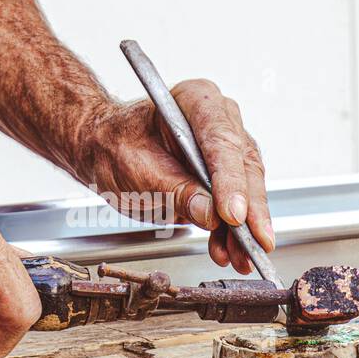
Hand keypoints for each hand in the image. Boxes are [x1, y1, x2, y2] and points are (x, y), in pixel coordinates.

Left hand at [86, 79, 272, 272]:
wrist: (105, 151)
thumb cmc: (116, 147)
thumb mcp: (137, 171)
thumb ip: (176, 191)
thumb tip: (211, 215)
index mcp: (195, 100)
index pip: (221, 142)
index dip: (231, 181)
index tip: (233, 215)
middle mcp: (219, 117)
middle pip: (245, 165)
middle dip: (249, 210)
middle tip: (253, 243)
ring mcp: (227, 145)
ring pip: (249, 187)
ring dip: (246, 227)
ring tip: (241, 257)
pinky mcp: (227, 173)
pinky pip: (240, 202)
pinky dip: (235, 231)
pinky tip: (230, 250)